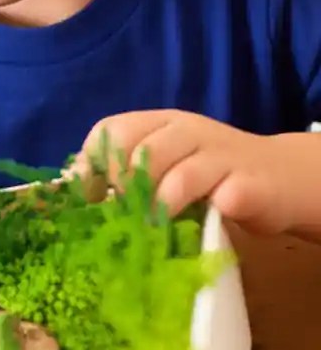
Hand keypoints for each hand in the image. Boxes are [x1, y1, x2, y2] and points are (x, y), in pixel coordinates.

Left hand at [71, 109, 305, 234]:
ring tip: (158, 224)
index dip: (92, 165)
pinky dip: (213, 208)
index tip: (88, 197)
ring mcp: (222, 156)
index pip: (111, 130)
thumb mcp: (161, 167)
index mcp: (158, 124)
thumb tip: (70, 192)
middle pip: (141, 152)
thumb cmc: (206, 176)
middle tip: (127, 213)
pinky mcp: (252, 185)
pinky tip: (207, 217)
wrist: (278, 175)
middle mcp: (188, 132)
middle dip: (126, 188)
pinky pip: (228, 195)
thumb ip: (122, 175)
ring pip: (181, 175)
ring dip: (162, 205)